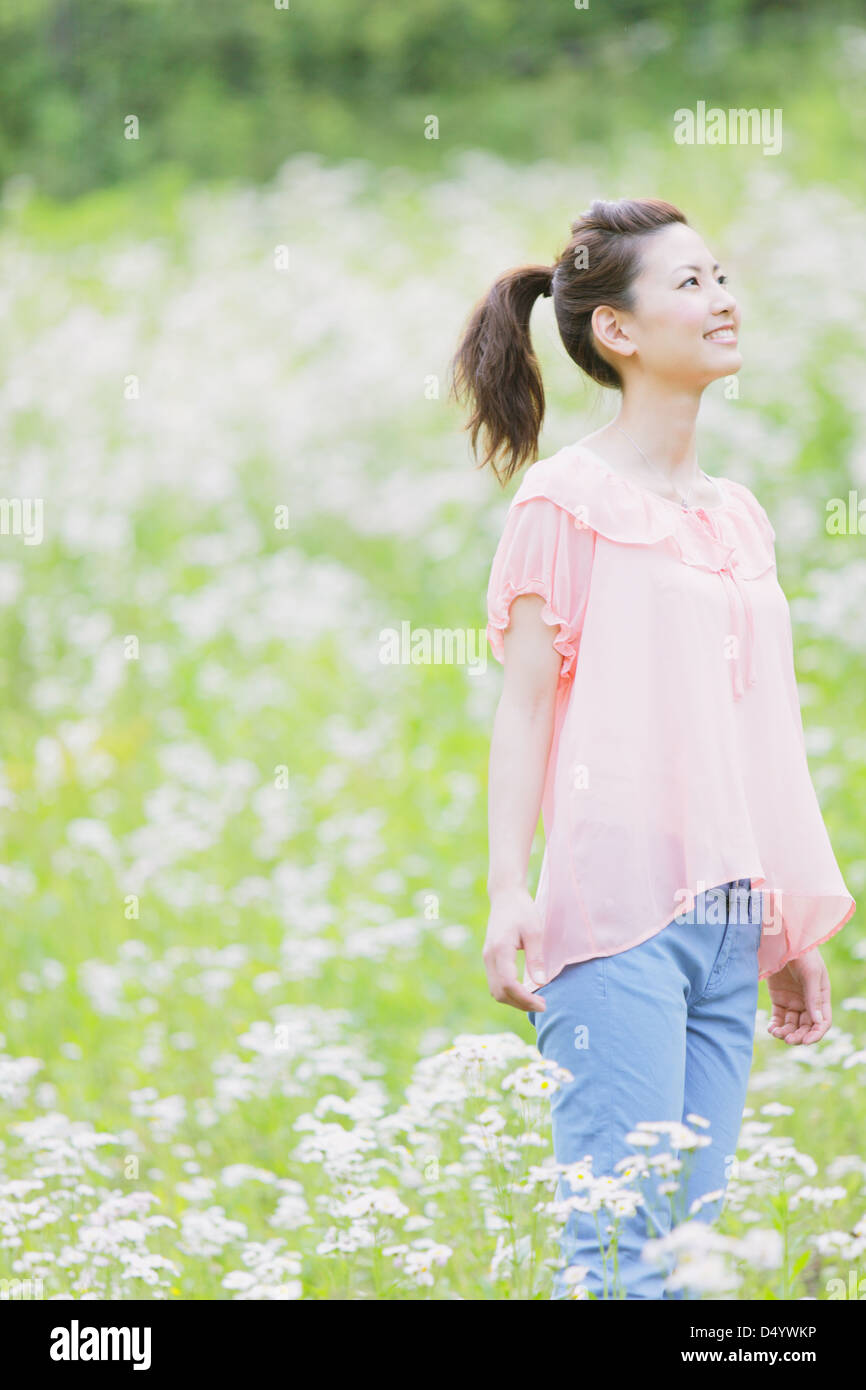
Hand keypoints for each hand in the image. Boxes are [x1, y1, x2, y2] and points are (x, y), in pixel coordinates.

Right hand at [483, 886, 547, 1013]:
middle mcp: (489, 957)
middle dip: (520, 1004)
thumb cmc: (522, 910)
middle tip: (543, 1005)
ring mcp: (487, 958)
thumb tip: (541, 983)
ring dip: (514, 1001)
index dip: (525, 999)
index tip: (543, 1004)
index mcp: (499, 950)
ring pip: (496, 991)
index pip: (508, 984)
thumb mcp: (534, 931)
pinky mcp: (490, 959)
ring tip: (535, 1001)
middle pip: (500, 992)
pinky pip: (496, 983)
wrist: (506, 896)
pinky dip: (509, 993)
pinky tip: (525, 993)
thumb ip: (536, 958)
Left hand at [766, 947, 830, 1044]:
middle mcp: (808, 1002)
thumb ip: (814, 997)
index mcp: (821, 997)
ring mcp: (793, 1001)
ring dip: (786, 1033)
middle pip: (806, 1027)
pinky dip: (776, 1026)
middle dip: (799, 1036)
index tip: (806, 1041)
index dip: (816, 1034)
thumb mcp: (811, 973)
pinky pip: (779, 1018)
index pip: (822, 1022)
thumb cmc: (801, 954)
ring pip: (792, 1025)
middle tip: (788, 1039)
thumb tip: (817, 1022)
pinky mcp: (778, 999)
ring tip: (776, 1033)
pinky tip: (771, 1028)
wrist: (780, 940)